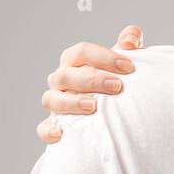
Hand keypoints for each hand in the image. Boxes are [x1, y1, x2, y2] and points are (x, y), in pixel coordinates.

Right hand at [37, 25, 142, 142]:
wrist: (111, 106)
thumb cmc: (116, 78)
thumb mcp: (123, 59)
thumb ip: (130, 41)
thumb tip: (130, 40)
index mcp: (74, 59)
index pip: (82, 51)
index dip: (104, 57)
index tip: (128, 67)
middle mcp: (61, 78)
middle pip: (65, 75)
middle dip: (92, 80)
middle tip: (117, 86)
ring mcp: (55, 101)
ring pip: (51, 99)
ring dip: (71, 103)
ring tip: (93, 106)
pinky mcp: (54, 124)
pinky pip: (43, 128)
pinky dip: (49, 130)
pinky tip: (63, 133)